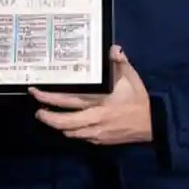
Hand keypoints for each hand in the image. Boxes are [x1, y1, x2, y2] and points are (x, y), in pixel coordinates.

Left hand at [30, 45, 151, 144]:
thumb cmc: (139, 99)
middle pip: (63, 122)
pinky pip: (80, 137)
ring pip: (69, 132)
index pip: (68, 101)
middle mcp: (94, 119)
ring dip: (57, 125)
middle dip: (46, 117)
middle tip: (37, 110)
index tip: (36, 92)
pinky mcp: (100, 140)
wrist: (152, 124)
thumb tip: (112, 48)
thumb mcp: (131, 77)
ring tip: (48, 117)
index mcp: (99, 102)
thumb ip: (119, 62)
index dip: (49, 98)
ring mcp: (96, 132)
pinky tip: (68, 126)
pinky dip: (71, 131)